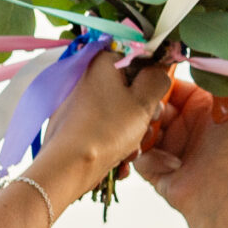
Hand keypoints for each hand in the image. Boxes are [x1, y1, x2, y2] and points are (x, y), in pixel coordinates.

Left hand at [28, 48, 171, 189]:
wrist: (68, 165)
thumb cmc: (107, 130)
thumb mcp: (144, 101)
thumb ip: (158, 79)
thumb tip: (159, 71)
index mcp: (102, 62)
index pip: (137, 62)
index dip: (151, 85)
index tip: (155, 105)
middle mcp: (85, 76)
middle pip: (128, 91)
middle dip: (142, 115)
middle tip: (144, 130)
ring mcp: (76, 102)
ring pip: (116, 113)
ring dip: (131, 134)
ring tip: (130, 151)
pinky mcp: (71, 124)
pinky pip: (101, 128)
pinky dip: (112, 143)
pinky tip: (119, 159)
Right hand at [134, 77, 227, 214]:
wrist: (222, 189)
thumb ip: (223, 67)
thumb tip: (202, 45)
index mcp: (200, 105)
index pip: (170, 84)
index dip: (160, 79)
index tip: (149, 74)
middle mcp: (183, 124)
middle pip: (151, 103)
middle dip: (148, 103)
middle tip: (154, 108)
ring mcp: (166, 147)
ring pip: (140, 126)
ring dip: (145, 128)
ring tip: (156, 133)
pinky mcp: (153, 168)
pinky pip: (136, 153)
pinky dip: (147, 155)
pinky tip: (166, 159)